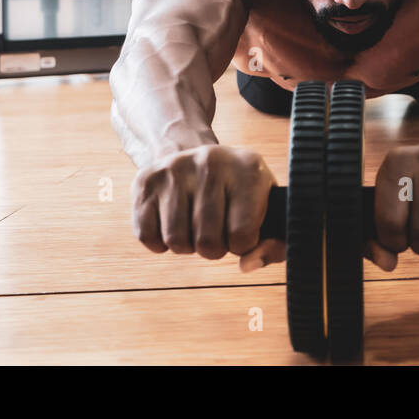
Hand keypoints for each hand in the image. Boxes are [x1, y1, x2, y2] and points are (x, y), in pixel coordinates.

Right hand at [130, 144, 284, 271]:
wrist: (193, 154)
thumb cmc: (236, 191)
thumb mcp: (266, 208)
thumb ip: (273, 245)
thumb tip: (246, 265)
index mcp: (248, 169)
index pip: (243, 235)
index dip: (242, 245)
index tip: (240, 231)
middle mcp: (211, 162)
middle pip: (207, 242)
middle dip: (213, 249)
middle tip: (215, 232)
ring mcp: (175, 169)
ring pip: (176, 241)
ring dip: (186, 245)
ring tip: (195, 225)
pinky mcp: (146, 181)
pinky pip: (147, 236)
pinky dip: (159, 242)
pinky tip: (172, 220)